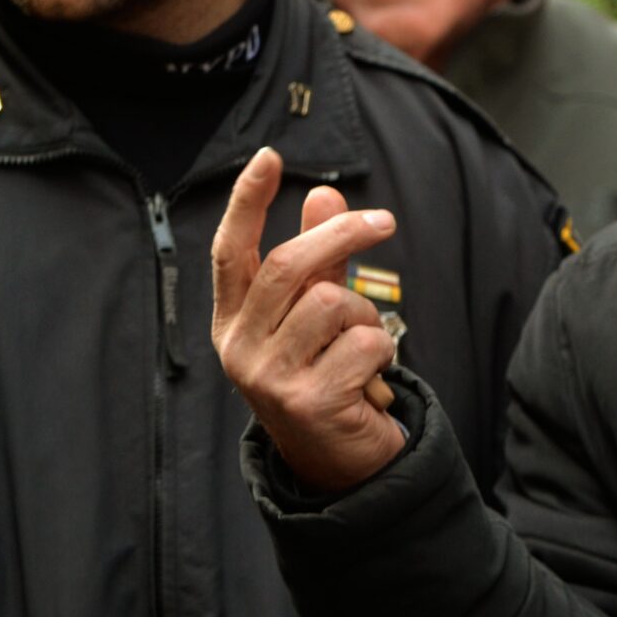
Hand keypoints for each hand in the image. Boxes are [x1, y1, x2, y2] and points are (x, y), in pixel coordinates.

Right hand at [212, 147, 406, 491]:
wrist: (339, 461)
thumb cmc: (325, 374)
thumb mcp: (315, 314)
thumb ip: (319, 259)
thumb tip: (326, 196)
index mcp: (233, 320)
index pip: (230, 251)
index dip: (248, 202)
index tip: (270, 156)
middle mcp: (239, 348)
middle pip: (290, 265)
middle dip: (342, 235)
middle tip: (385, 221)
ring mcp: (268, 378)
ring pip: (333, 304)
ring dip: (365, 318)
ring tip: (360, 350)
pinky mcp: (307, 402)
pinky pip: (365, 344)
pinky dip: (381, 354)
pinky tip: (367, 381)